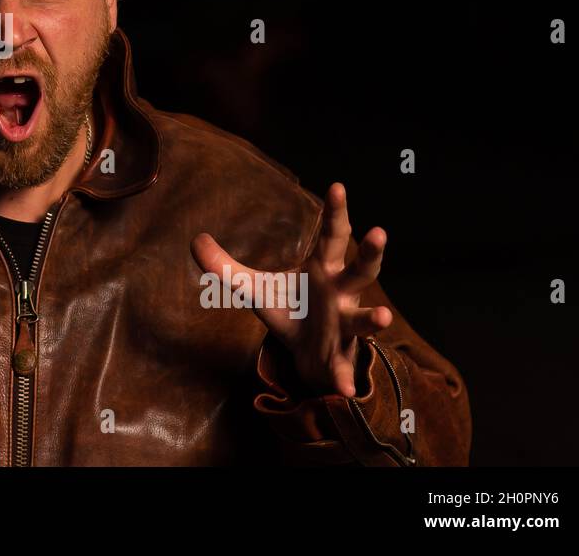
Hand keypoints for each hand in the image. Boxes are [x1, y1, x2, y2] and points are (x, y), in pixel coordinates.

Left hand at [190, 182, 391, 397]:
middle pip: (361, 270)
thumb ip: (225, 266)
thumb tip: (195, 240)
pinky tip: (345, 391)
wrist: (304, 353)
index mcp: (323, 269)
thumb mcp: (254, 286)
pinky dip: (343, 378)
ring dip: (373, 319)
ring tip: (382, 316)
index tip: (337, 187)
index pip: (332, 235)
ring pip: (362, 320)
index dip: (336, 212)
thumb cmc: (290, 308)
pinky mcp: (337, 356)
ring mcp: (343, 326)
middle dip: (370, 254)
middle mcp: (340, 293)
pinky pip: (342, 368)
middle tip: (379, 232)